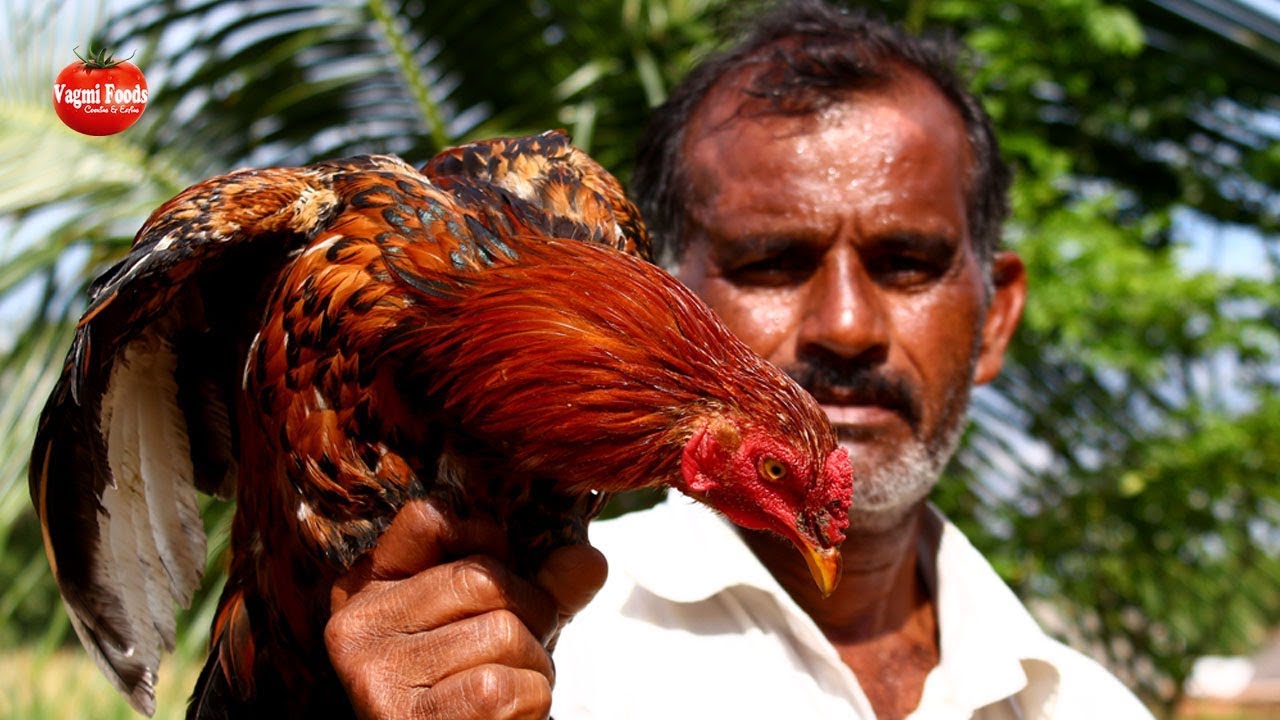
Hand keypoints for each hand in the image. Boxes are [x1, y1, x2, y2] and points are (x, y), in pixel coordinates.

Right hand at [326, 499, 607, 719]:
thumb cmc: (472, 694)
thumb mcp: (498, 625)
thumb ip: (542, 587)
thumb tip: (589, 558)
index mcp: (368, 590)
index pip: (427, 518)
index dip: (484, 536)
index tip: (503, 575)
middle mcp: (358, 626)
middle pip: (480, 577)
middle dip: (533, 612)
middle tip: (528, 650)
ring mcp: (376, 673)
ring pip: (502, 632)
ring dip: (534, 666)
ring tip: (514, 690)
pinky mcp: (404, 718)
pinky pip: (501, 687)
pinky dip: (528, 701)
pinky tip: (506, 716)